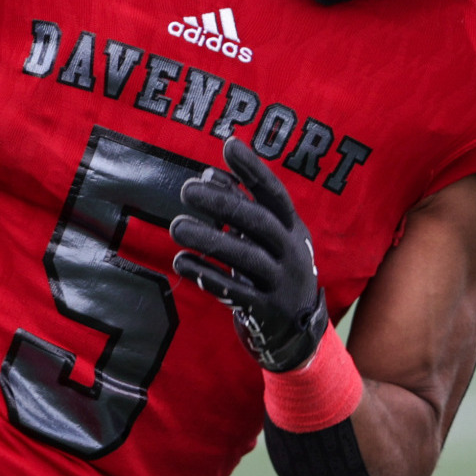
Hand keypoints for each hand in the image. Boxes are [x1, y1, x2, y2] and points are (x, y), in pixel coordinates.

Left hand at [170, 137, 328, 371]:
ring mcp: (281, 282)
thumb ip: (240, 206)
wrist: (300, 331)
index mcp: (293, 228)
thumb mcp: (267, 238)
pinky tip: (182, 261)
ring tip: (176, 226)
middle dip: (224, 204)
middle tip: (187, 190)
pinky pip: (235, 291)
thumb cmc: (274, 269)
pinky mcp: (266, 310)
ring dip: (209, 239)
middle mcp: (292, 252)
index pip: (274, 193)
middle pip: (259, 223)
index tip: (229, 145)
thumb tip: (209, 174)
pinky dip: (207, 274)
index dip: (254, 169)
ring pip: (246, 257)